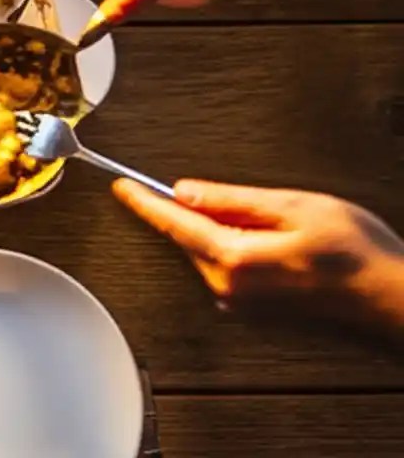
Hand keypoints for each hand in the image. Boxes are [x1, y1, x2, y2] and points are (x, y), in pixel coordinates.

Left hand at [114, 179, 403, 333]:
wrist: (395, 301)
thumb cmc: (356, 255)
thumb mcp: (294, 207)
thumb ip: (232, 199)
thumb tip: (186, 191)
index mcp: (233, 258)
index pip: (173, 224)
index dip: (144, 202)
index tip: (121, 188)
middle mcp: (228, 287)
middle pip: (190, 238)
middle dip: (201, 212)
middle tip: (247, 199)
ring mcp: (240, 303)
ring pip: (210, 252)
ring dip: (225, 231)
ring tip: (284, 228)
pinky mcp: (254, 310)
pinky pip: (228, 268)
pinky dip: (238, 249)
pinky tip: (281, 246)